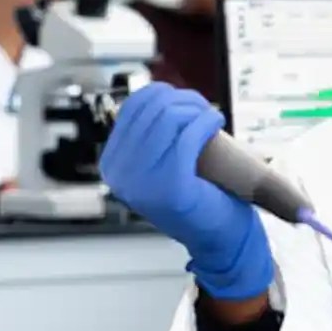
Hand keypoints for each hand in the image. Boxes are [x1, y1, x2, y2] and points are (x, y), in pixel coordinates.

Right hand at [100, 83, 272, 299]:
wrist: (219, 236)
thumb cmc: (195, 194)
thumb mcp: (160, 163)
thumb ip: (149, 136)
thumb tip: (158, 94)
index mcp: (112, 165)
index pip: (131, 108)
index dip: (162, 94)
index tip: (185, 101)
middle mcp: (120, 175)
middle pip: (152, 111)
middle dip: (183, 101)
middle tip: (204, 110)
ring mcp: (143, 184)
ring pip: (169, 120)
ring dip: (195, 109)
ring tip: (210, 117)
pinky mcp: (172, 188)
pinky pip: (188, 138)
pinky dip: (205, 122)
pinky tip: (216, 121)